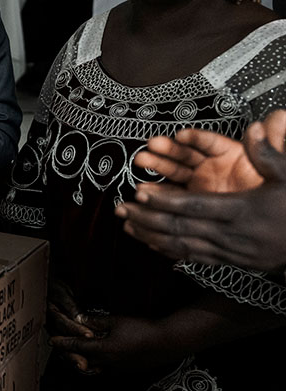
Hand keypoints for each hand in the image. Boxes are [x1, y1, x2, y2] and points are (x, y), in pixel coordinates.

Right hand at [45, 279, 95, 371]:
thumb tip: (78, 317)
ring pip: (63, 350)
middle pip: (61, 343)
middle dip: (73, 355)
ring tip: (87, 369)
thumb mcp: (62, 293)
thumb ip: (70, 306)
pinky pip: (67, 350)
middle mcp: (51, 326)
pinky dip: (76, 358)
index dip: (76, 330)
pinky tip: (88, 367)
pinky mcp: (61, 338)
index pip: (64, 323)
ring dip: (75, 360)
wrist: (46, 290)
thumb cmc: (53, 288)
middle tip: (83, 365)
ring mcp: (55, 333)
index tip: (89, 336)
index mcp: (50, 313)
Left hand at [50, 314, 173, 372]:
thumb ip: (96, 321)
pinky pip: (106, 368)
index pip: (77, 347)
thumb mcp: (117, 321)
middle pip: (81, 361)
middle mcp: (109, 362)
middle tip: (61, 347)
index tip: (52, 340)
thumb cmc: (143, 329)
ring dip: (82, 360)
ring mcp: (118, 368)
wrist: (168, 342)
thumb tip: (80, 319)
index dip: (63, 343)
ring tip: (75, 352)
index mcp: (104, 350)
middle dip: (69, 355)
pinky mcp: (126, 369)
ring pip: (93, 367)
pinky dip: (96, 362)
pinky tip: (96, 354)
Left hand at [118, 112, 285, 270]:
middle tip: (120, 208)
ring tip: (127, 224)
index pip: (195, 206)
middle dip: (148, 218)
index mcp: (242, 210)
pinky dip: (170, 251)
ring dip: (152, 235)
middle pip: (181, 227)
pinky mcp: (231, 262)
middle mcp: (232, 234)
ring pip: (183, 246)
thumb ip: (269, 154)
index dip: (166, 200)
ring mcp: (230, 251)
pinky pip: (194, 258)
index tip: (140, 192)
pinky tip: (151, 243)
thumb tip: (255, 128)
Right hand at [133, 110, 285, 191]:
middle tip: (154, 144)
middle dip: (167, 148)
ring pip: (173, 171)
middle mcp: (210, 167)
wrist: (267, 223)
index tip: (183, 135)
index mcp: (228, 154)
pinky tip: (146, 188)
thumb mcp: (275, 167)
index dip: (194, 137)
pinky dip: (157, 192)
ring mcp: (198, 183)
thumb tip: (280, 117)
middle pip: (185, 153)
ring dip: (156, 164)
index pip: (209, 141)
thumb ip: (272, 143)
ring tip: (142, 160)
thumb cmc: (270, 190)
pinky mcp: (190, 200)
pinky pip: (171, 195)